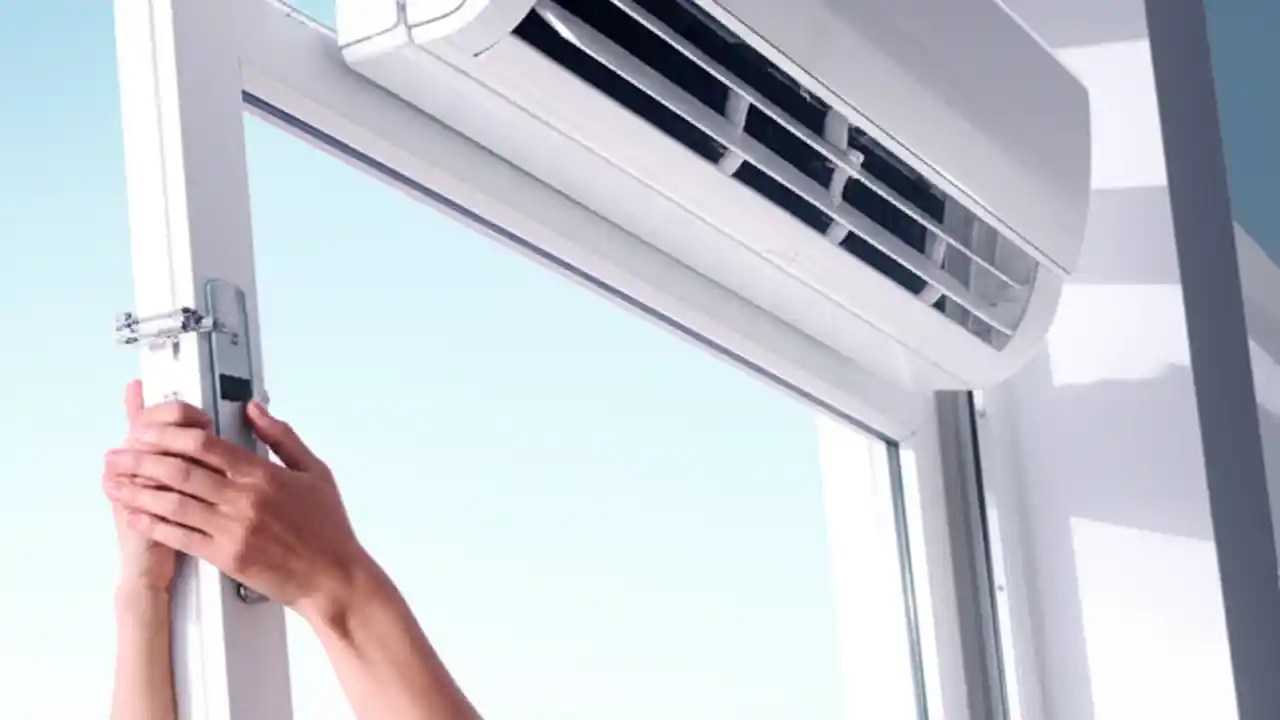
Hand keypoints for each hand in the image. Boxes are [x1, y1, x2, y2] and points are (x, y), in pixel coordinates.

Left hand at [103, 397, 370, 620]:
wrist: (333, 577)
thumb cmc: (328, 528)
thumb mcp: (315, 471)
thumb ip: (281, 437)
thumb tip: (254, 409)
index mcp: (264, 475)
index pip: (205, 445)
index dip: (169, 435)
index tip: (149, 431)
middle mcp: (244, 500)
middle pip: (180, 472)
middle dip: (141, 460)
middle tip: (119, 454)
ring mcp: (232, 530)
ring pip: (172, 504)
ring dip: (138, 491)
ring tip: (115, 482)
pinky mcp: (226, 557)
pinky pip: (179, 537)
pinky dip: (152, 525)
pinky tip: (135, 516)